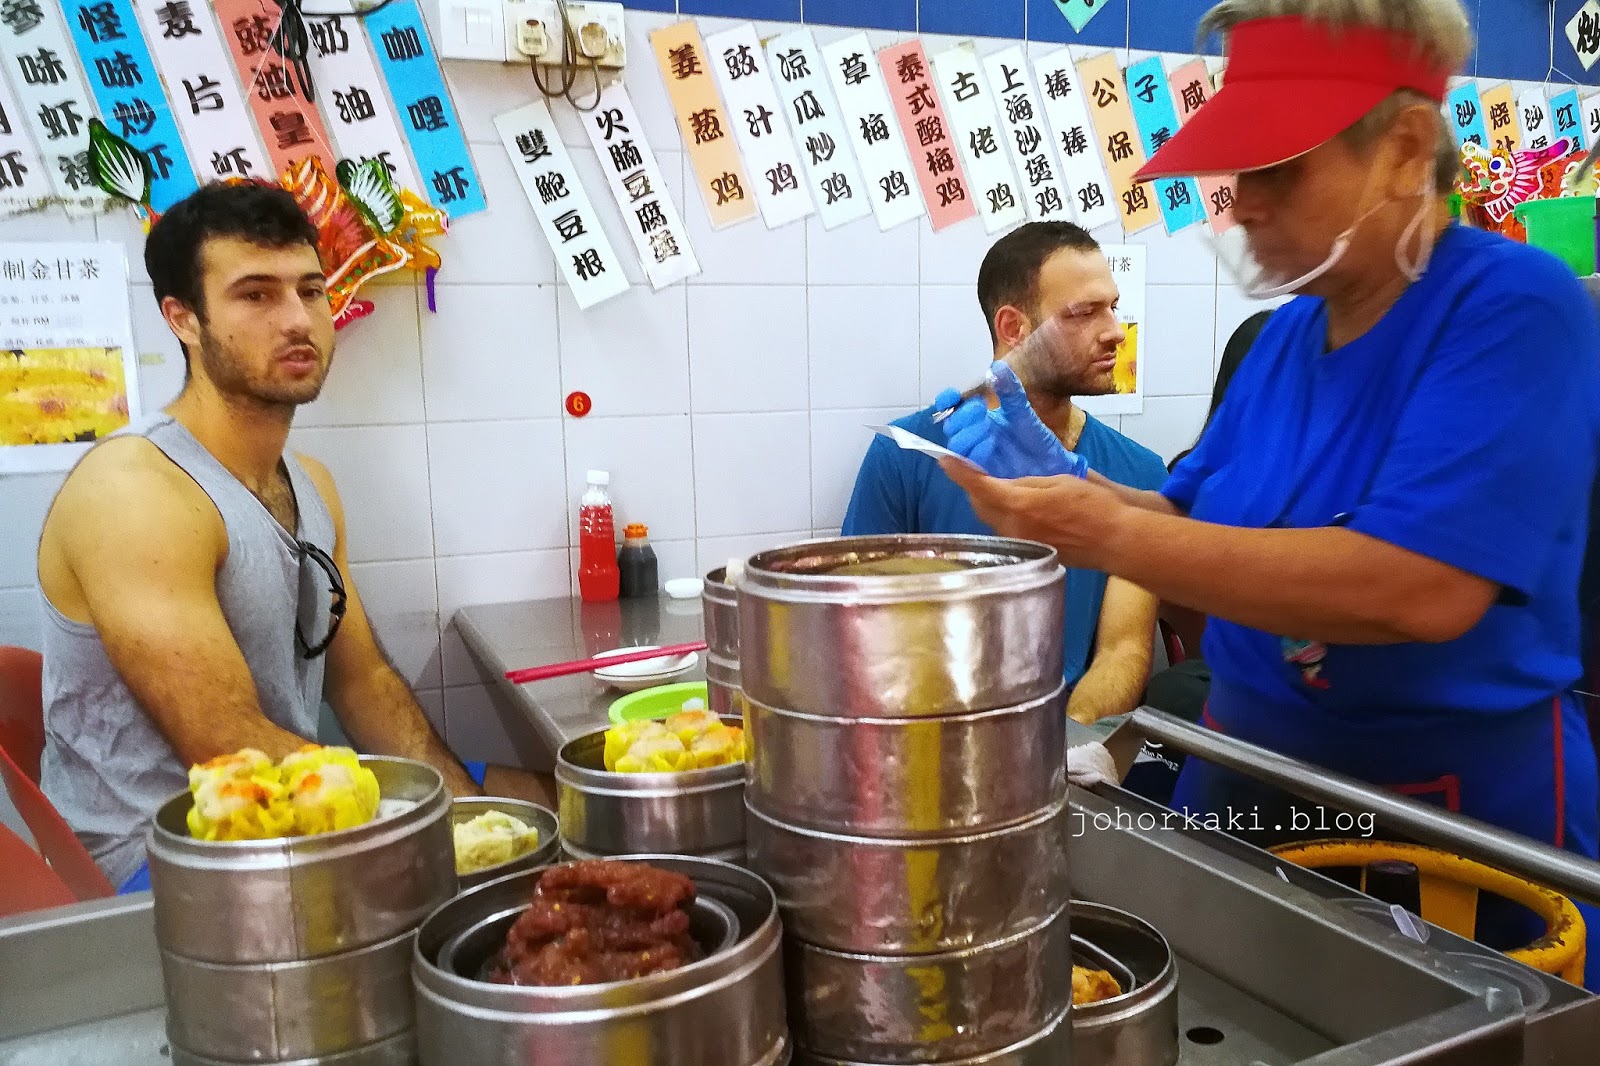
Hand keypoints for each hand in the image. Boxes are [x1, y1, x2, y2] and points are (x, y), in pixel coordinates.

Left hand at [937, 458, 1126, 569]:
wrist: (1114, 540)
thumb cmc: (1093, 506)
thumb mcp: (1058, 482)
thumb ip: (1025, 484)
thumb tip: (1004, 486)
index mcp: (1019, 505)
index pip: (979, 487)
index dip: (959, 472)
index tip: (944, 460)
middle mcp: (1013, 528)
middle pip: (980, 506)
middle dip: (975, 488)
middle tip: (977, 471)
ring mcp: (1020, 542)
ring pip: (991, 519)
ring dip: (990, 503)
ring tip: (1000, 488)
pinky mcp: (1029, 551)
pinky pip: (1006, 530)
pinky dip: (1005, 516)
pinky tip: (1018, 508)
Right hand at [940, 363, 1087, 479]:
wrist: (1052, 466)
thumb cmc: (1035, 439)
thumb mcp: (1022, 411)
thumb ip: (1010, 390)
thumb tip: (997, 367)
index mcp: (979, 418)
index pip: (953, 407)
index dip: (947, 400)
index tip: (953, 396)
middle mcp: (973, 435)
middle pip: (952, 426)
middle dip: (963, 416)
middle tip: (981, 409)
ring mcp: (976, 454)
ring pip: (957, 444)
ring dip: (968, 434)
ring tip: (988, 429)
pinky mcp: (981, 473)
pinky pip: (968, 463)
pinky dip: (976, 452)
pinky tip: (990, 445)